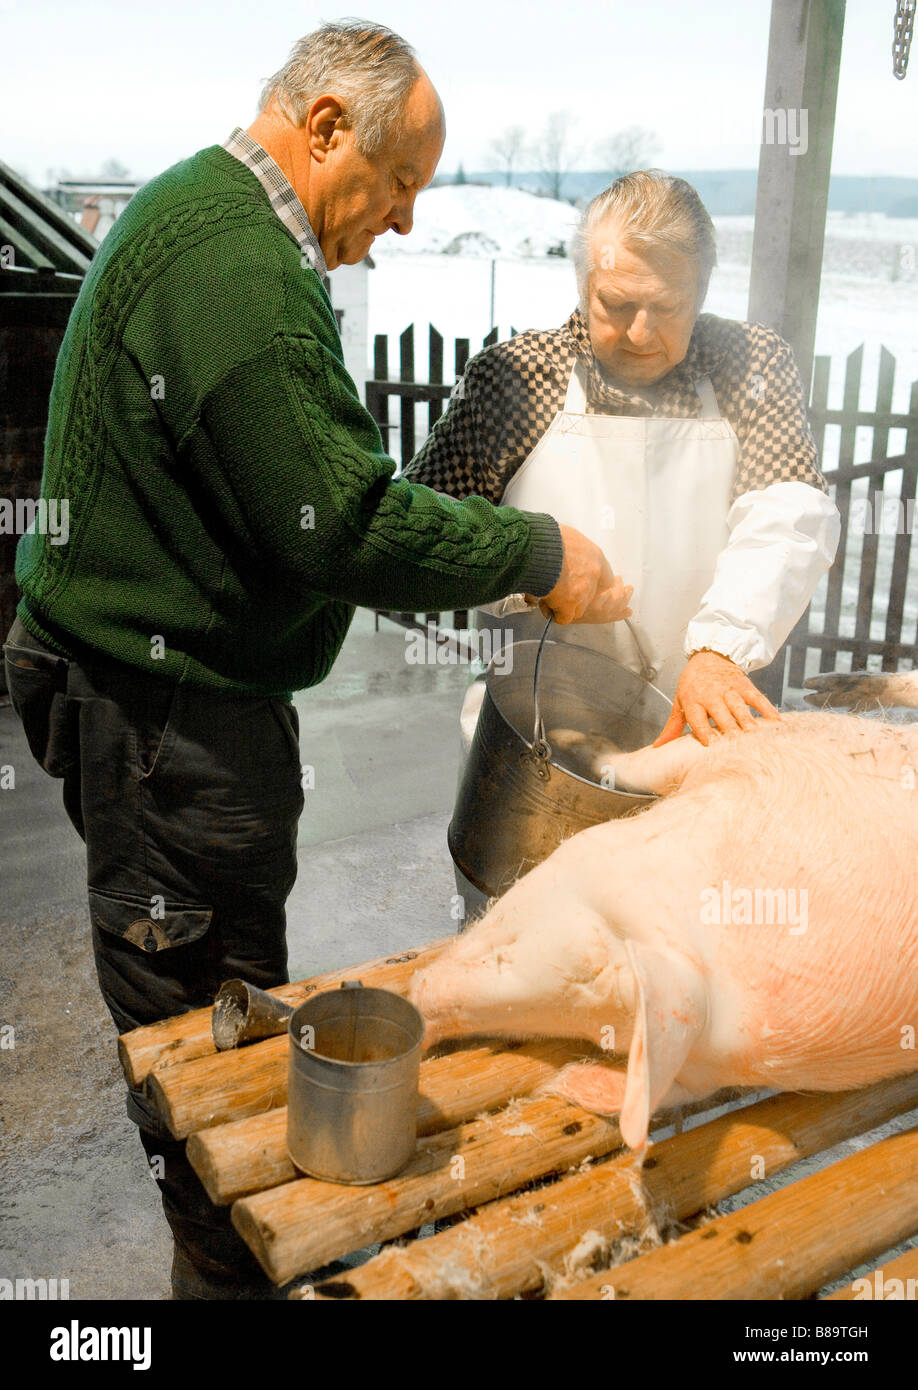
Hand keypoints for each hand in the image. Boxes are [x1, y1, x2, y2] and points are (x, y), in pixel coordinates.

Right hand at [530, 525, 631, 625]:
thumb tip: (567, 551)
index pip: (605, 578)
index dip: (593, 583)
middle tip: (561, 590)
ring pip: (579, 608)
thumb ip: (573, 548)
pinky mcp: (569, 603)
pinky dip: (554, 613)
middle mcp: (593, 574)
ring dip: (565, 605)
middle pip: (592, 595)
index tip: (583, 584)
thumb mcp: (567, 535)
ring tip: (548, 596)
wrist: (535, 545)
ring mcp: (583, 591)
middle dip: (577, 596)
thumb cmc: (546, 537)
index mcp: (595, 555)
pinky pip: (564, 617)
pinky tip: (545, 605)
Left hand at [652, 650, 780, 746]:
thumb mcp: (680, 701)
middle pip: (721, 714)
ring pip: (739, 707)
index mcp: (693, 700)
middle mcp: (711, 695)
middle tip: (736, 744)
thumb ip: (673, 726)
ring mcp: (730, 690)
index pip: (697, 717)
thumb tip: (658, 747)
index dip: (703, 730)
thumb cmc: (693, 683)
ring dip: (747, 721)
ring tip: (754, 735)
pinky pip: (758, 699)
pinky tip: (775, 722)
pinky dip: (767, 710)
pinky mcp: (745, 686)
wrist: (710, 654)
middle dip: (729, 728)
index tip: (710, 744)